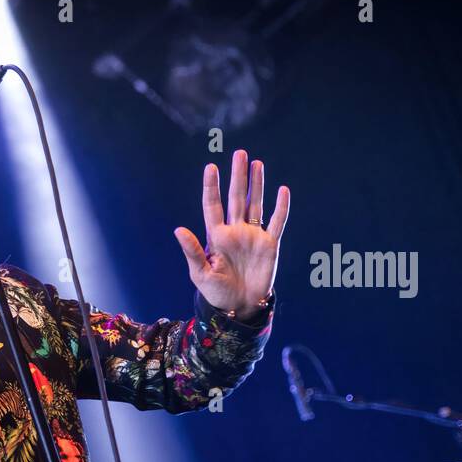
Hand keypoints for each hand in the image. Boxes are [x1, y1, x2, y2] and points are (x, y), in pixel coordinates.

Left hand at [174, 149, 290, 320]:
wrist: (240, 307)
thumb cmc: (216, 293)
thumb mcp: (201, 274)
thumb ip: (192, 250)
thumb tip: (178, 229)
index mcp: (216, 237)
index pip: (213, 206)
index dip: (212, 187)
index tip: (211, 167)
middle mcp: (235, 231)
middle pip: (236, 198)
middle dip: (238, 176)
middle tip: (240, 154)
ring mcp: (253, 236)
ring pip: (255, 204)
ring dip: (257, 184)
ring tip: (257, 163)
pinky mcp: (270, 245)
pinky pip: (277, 222)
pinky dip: (281, 207)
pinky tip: (282, 191)